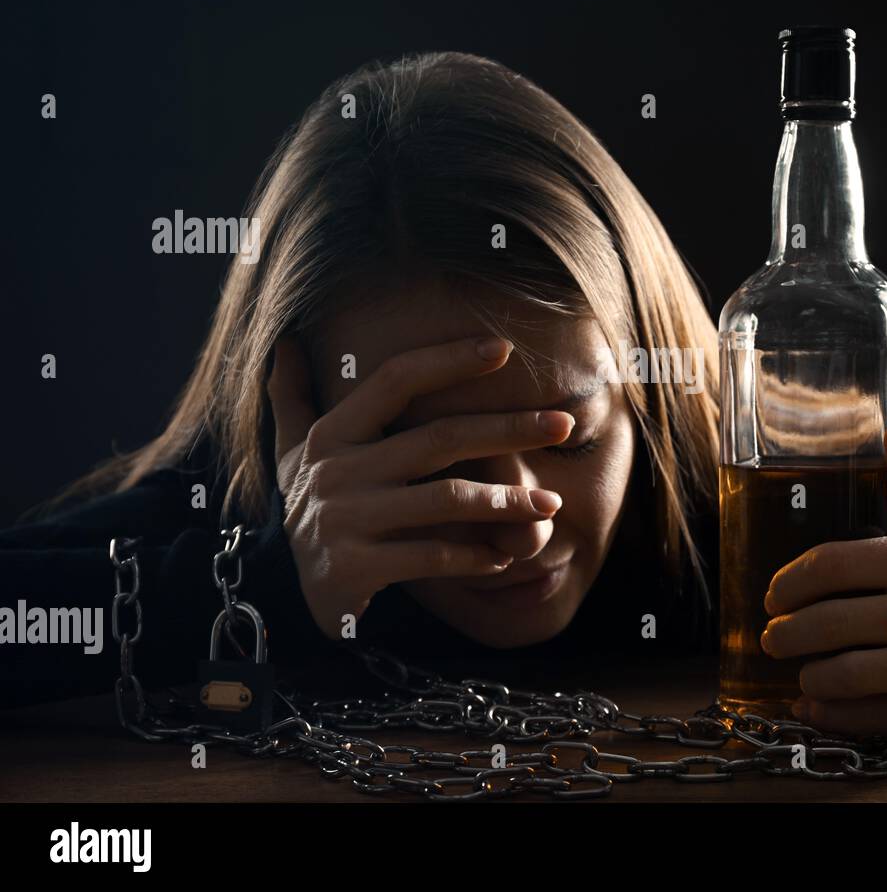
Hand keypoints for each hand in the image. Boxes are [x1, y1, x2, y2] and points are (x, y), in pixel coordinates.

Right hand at [265, 334, 572, 637]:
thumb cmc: (307, 507)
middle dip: (508, 429)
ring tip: (552, 504)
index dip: (449, 361)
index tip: (505, 350)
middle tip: (562, 424)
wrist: (280, 590)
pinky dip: (473, 557)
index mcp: (332, 434)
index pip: (396, 381)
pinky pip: (432, 557)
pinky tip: (505, 557)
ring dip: (506, 502)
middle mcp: (338, 471)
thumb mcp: (289, 451)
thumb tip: (286, 340)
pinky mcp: (356, 568)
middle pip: (439, 438)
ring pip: (444, 500)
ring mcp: (346, 520)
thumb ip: (292, 395)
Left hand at [760, 420, 886, 737]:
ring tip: (798, 673)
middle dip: (790, 633)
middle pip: (838, 621)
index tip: (773, 595)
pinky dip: (835, 716)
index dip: (794, 580)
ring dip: (810, 677)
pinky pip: (878, 717)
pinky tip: (815, 708)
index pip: (841, 562)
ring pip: (853, 673)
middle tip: (772, 638)